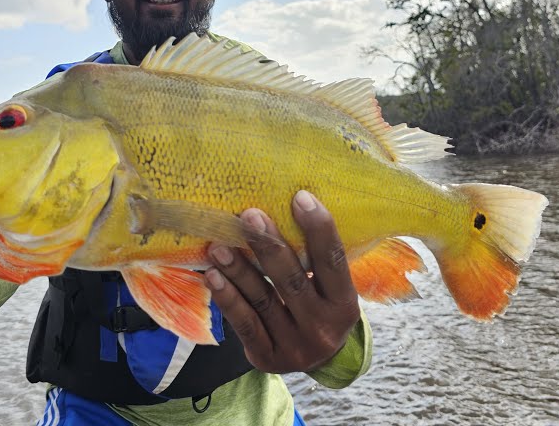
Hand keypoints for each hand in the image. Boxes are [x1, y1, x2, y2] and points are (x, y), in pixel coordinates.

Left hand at [204, 190, 360, 372]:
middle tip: (249, 216)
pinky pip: (244, 324)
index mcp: (345, 305)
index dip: (319, 229)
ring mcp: (295, 347)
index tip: (300, 197)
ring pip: (263, 301)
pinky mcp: (267, 358)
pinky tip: (212, 276)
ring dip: (238, 270)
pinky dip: (227, 298)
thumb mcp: (331, 289)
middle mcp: (323, 328)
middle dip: (269, 246)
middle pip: (293, 281)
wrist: (316, 362)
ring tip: (219, 244)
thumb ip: (315, 259)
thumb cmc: (320, 307)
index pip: (333, 262)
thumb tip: (289, 203)